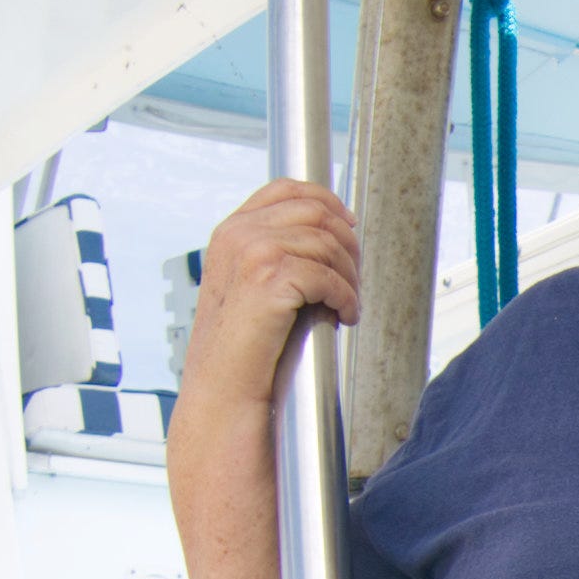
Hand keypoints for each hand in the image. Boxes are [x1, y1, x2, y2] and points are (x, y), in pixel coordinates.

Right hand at [185, 179, 362, 414]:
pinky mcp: (269, 279)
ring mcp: (251, 252)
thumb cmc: (246, 347)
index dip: (327, 200)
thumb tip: (336, 232)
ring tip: (348, 304)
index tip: (350, 224)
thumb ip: (279, 253)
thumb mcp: (254, 285)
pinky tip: (345, 316)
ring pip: (328, 244)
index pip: (286, 189)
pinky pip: (330, 277)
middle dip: (347, 244)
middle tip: (354, 278)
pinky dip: (346, 298)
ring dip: (350, 276)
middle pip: (316, 213)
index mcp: (231, 231)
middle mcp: (237, 234)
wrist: (223, 389)